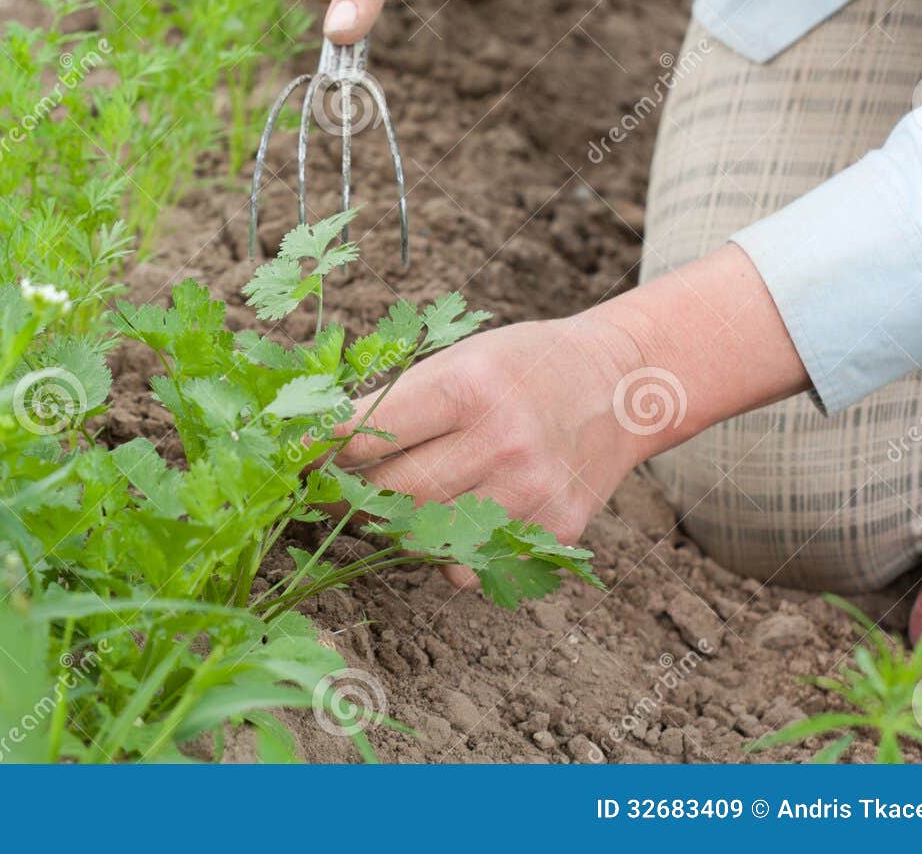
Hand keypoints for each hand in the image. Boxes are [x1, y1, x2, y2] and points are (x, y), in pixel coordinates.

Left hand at [333, 245, 810, 584]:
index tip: (298, 459)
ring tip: (380, 506)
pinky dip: (446, 553)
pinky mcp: (555, 529)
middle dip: (352, 494)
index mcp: (470, 387)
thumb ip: (396, 400)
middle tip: (330, 491)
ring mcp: (532, 492)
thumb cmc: (522, 366)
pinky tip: (445, 525)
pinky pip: (474, 563)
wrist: (623, 384)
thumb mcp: (460, 357)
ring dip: (392, 526)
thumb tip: (317, 442)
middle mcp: (503, 441)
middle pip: (394, 492)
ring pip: (427, 535)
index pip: (373, 432)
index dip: (325, 450)